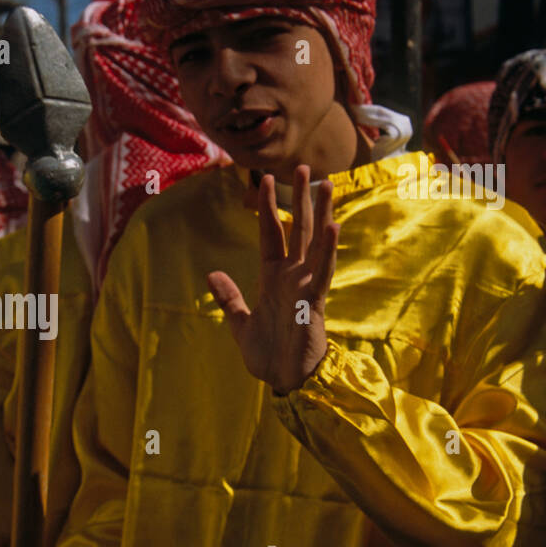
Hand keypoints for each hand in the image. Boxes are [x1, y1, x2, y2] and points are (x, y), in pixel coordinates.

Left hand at [207, 165, 337, 394]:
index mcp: (273, 278)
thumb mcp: (240, 323)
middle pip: (297, 229)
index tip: (266, 180)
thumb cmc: (268, 354)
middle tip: (306, 166)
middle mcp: (292, 276)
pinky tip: (332, 226)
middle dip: (300, 198)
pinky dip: (326, 249)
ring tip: (326, 184)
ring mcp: (304, 286)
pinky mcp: (313, 301)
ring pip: (314, 242)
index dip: (268, 208)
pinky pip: (322, 271)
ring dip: (319, 213)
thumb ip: (229, 298)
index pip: (271, 234)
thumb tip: (212, 273)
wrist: (284, 380)